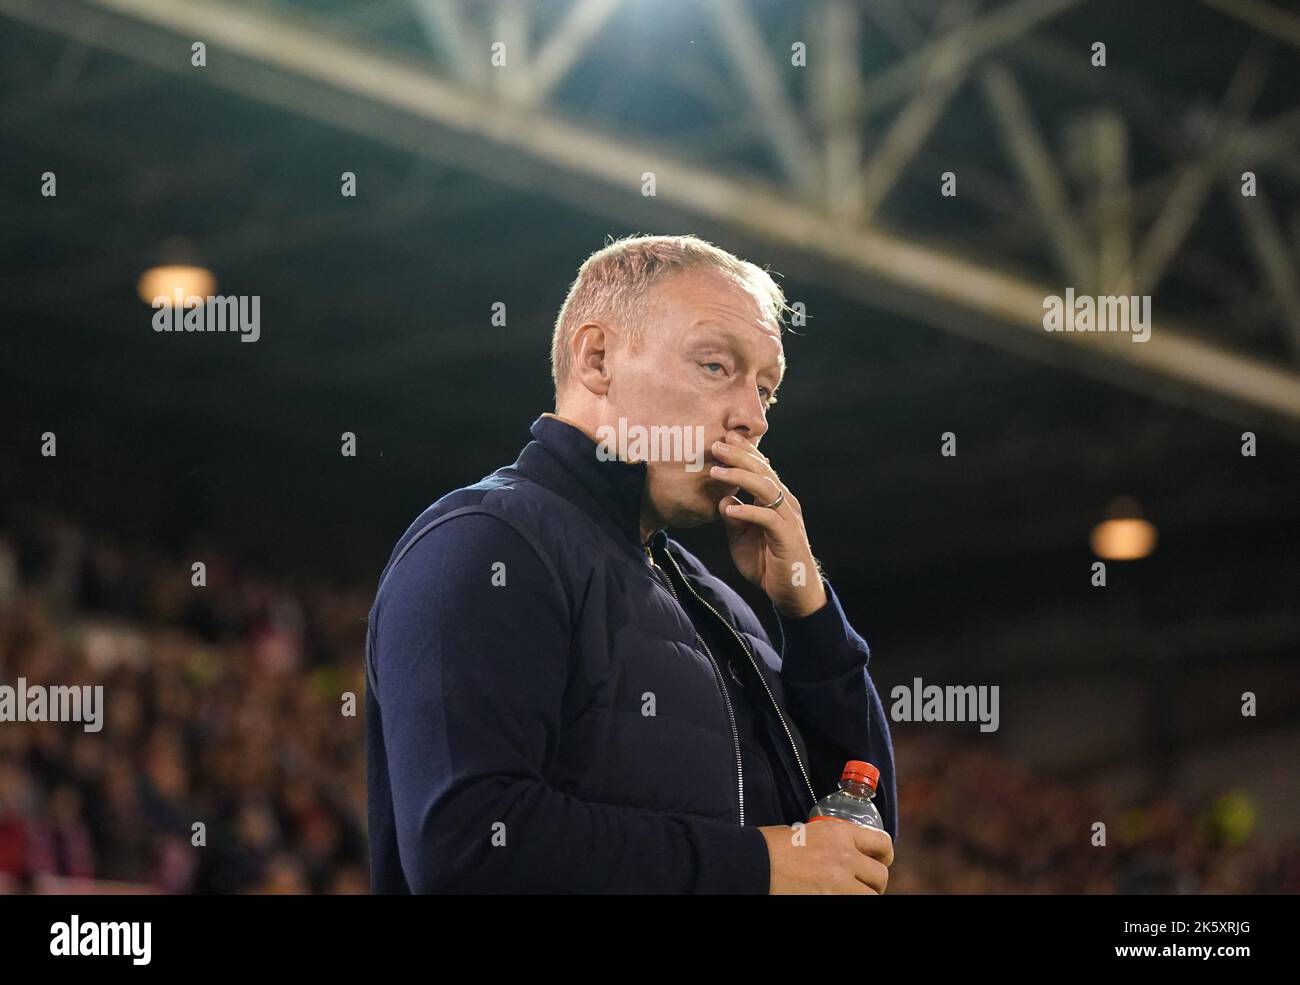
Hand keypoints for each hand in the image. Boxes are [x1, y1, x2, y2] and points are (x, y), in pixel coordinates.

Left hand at [710, 431, 826, 617]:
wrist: (790, 591)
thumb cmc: (767, 561)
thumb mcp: (741, 537)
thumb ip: (733, 517)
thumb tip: (721, 499)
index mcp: (775, 499)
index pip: (760, 469)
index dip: (744, 452)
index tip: (725, 438)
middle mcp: (784, 503)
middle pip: (763, 472)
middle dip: (740, 456)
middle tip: (718, 445)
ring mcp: (787, 518)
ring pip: (766, 489)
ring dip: (740, 478)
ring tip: (717, 472)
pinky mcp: (787, 536)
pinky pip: (767, 518)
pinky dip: (748, 511)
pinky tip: (730, 509)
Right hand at [759, 821, 893, 893]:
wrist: (755, 863)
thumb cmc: (772, 846)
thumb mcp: (807, 832)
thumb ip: (830, 842)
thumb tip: (838, 854)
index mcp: (841, 833)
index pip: (882, 843)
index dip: (885, 856)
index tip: (880, 862)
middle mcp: (846, 857)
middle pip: (881, 876)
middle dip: (875, 883)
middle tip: (864, 886)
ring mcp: (840, 883)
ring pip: (871, 897)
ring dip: (863, 896)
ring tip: (850, 895)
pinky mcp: (832, 900)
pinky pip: (853, 904)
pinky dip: (849, 902)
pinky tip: (835, 897)